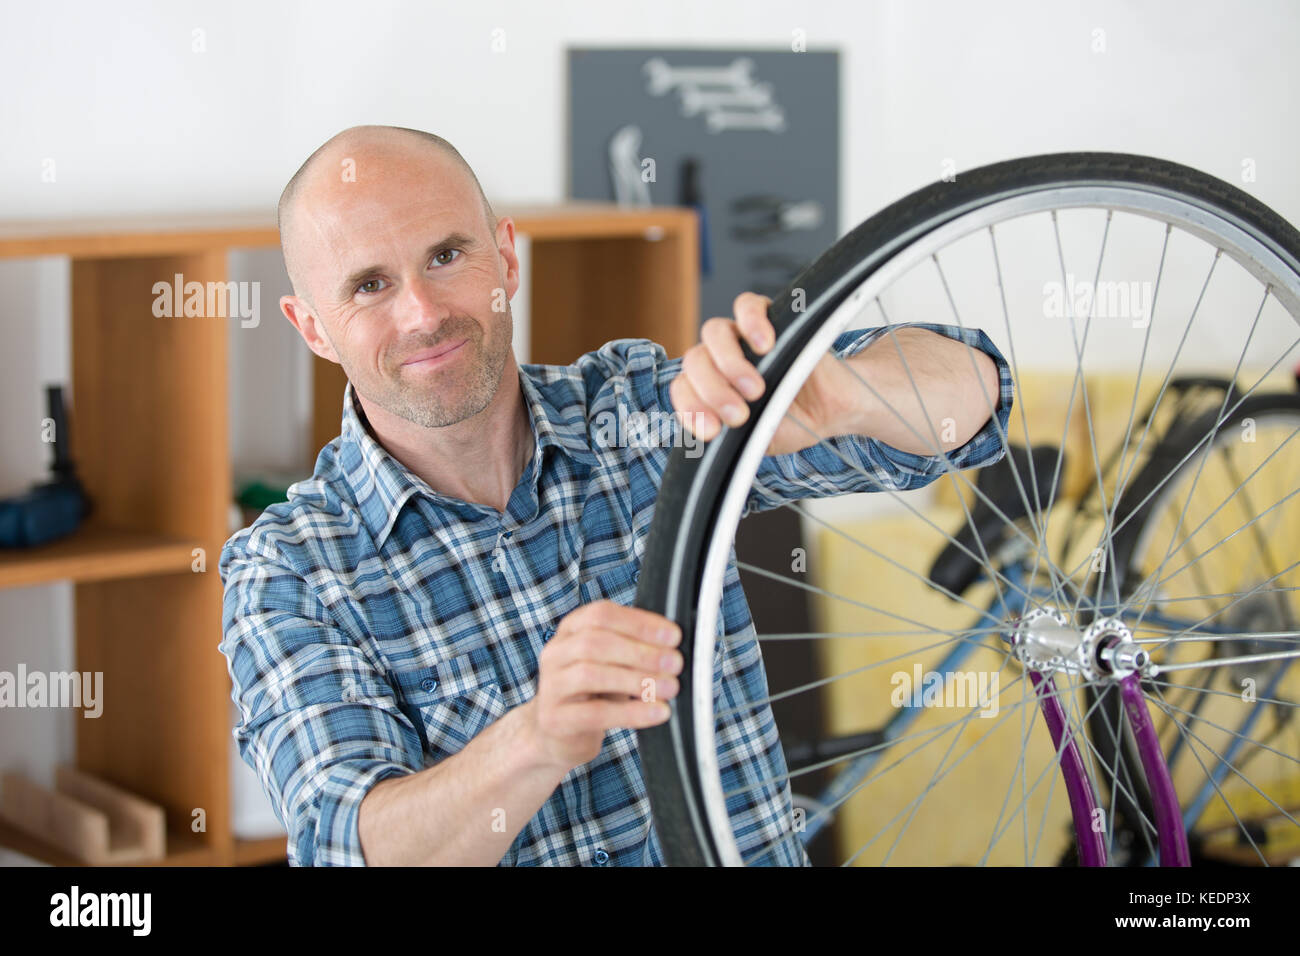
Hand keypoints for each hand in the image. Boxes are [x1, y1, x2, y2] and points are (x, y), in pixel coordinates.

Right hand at [525, 600, 682, 770]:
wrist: (558, 733)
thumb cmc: (593, 692)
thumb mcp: (611, 662)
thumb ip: (634, 648)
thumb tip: (674, 644)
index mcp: (570, 629)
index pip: (601, 614)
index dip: (639, 623)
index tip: (673, 636)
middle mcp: (555, 653)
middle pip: (595, 642)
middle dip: (641, 652)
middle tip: (675, 663)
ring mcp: (551, 686)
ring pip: (591, 675)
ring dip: (637, 680)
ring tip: (670, 688)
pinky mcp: (555, 720)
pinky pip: (595, 714)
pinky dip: (632, 713)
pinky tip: (658, 712)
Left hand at [670, 292, 859, 455]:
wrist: (832, 410)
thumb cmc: (790, 422)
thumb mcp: (757, 440)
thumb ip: (732, 437)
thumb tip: (714, 435)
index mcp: (708, 386)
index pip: (682, 388)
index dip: (690, 408)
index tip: (712, 431)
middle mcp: (719, 358)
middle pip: (695, 361)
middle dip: (712, 392)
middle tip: (739, 415)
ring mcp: (743, 336)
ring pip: (714, 332)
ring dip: (729, 363)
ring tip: (756, 389)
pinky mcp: (770, 318)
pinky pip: (748, 305)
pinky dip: (751, 322)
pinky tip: (764, 345)